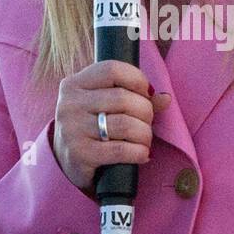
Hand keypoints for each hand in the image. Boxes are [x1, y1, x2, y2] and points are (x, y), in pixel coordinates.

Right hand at [52, 60, 171, 190]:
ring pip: (125, 124)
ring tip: (145, 141)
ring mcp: (72, 129)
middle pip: (122, 98)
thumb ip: (135, 98)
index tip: (146, 94)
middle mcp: (69, 104)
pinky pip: (121, 149)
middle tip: (147, 123)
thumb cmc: (93, 129)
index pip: (112, 69)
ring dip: (144, 134)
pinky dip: (139, 152)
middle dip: (145, 111)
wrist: (67, 164)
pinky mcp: (79, 154)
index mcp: (74, 84)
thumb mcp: (106, 107)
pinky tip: (142, 155)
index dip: (137, 79)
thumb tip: (165, 98)